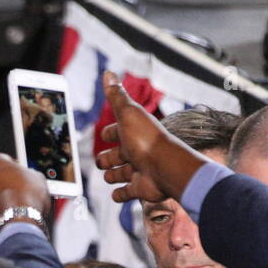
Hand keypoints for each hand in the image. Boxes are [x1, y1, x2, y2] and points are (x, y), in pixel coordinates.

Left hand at [0, 152, 50, 241]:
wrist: (18, 222)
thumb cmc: (27, 197)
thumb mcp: (37, 178)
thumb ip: (29, 174)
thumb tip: (31, 178)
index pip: (5, 160)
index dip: (16, 168)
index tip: (22, 175)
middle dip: (6, 182)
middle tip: (20, 189)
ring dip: (0, 196)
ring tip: (16, 204)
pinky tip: (9, 213)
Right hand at [95, 71, 174, 203]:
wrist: (164, 168)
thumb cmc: (146, 140)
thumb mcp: (128, 113)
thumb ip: (116, 96)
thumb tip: (108, 73)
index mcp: (132, 133)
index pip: (117, 131)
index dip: (110, 132)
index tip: (105, 134)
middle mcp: (136, 151)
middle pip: (117, 155)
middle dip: (108, 158)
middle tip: (102, 161)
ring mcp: (138, 171)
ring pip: (120, 174)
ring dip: (113, 176)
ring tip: (109, 176)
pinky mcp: (139, 188)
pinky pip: (126, 193)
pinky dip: (120, 194)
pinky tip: (115, 193)